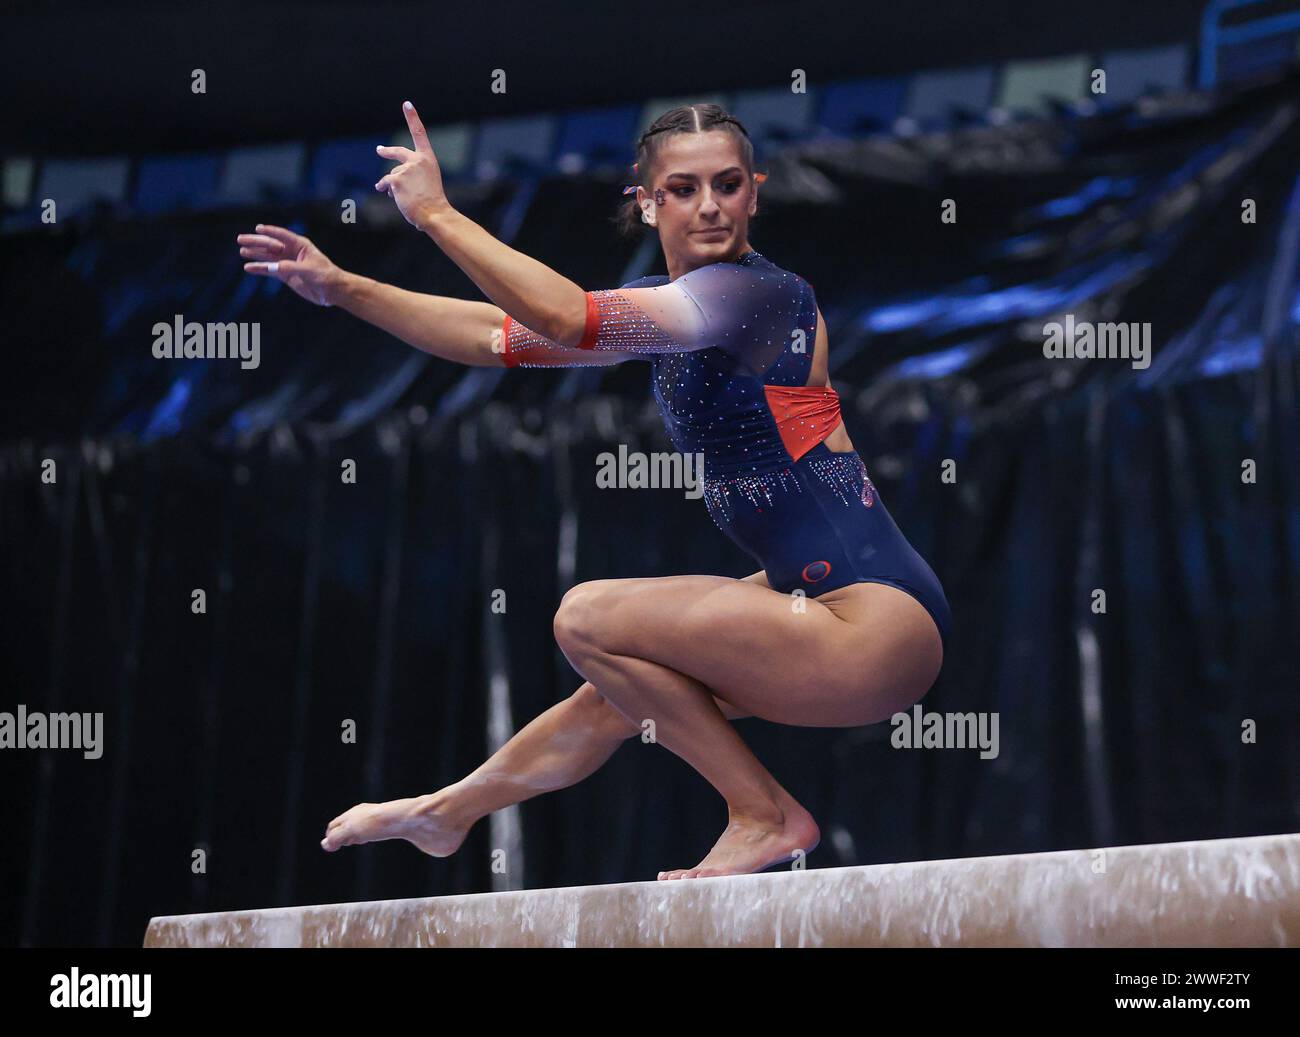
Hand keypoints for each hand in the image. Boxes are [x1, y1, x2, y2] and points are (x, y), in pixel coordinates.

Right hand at [238, 224, 341, 305]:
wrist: (332, 291)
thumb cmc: (325, 276)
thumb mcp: (308, 270)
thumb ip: (290, 268)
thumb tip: (272, 268)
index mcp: (300, 245)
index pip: (282, 235)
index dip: (270, 232)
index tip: (258, 228)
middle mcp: (292, 252)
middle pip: (271, 245)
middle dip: (256, 242)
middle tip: (241, 239)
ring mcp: (288, 263)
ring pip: (268, 257)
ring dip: (255, 254)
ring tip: (242, 251)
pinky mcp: (286, 275)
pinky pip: (270, 270)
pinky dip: (260, 269)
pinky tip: (249, 268)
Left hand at [375, 101, 452, 230]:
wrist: (434, 213)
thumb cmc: (433, 202)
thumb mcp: (428, 182)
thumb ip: (413, 176)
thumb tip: (387, 182)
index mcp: (428, 159)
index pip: (419, 133)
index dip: (412, 117)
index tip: (407, 104)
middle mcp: (417, 160)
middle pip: (397, 152)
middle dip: (387, 151)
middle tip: (379, 150)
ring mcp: (405, 169)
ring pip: (392, 176)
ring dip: (394, 186)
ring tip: (404, 197)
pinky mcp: (395, 179)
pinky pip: (385, 183)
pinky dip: (385, 189)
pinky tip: (389, 194)